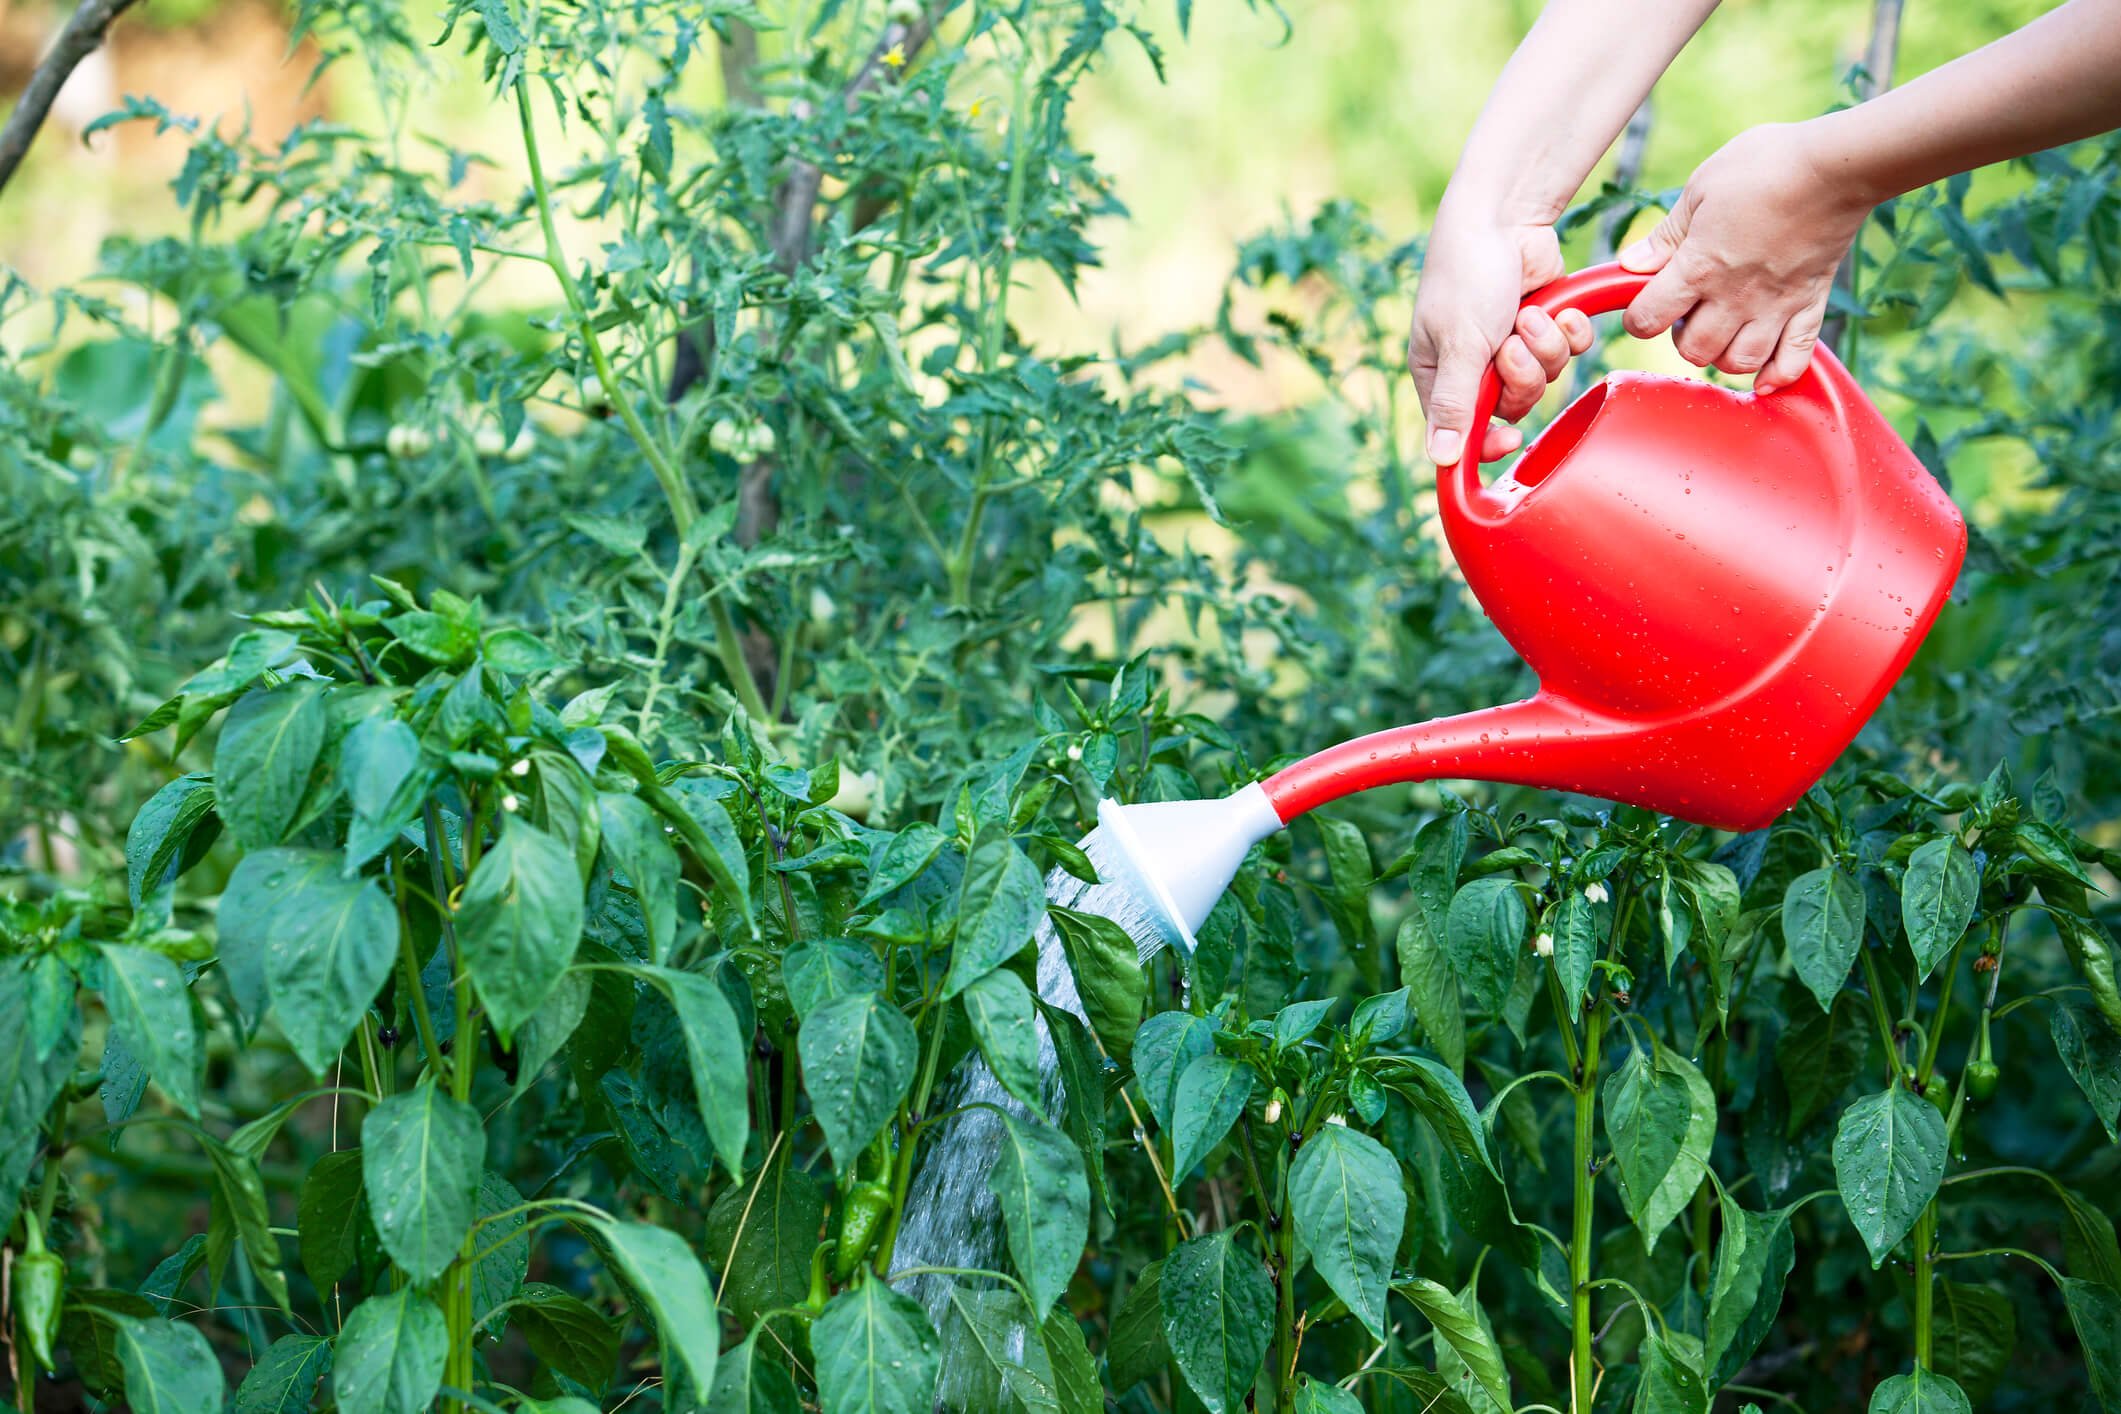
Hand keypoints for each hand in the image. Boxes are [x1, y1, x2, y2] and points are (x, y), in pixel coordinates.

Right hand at [1409, 219, 1595, 466]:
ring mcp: (1513, 345)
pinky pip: (1571, 351)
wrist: (1505, 216)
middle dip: (1522, 375)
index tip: (1509, 443)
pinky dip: (1570, 330)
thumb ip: (1455, 404)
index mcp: (1438, 375)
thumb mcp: (1459, 344)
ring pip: (1547, 378)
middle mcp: (1475, 365)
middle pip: (1513, 406)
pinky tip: (1558, 309)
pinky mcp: (1547, 325)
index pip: (1460, 433)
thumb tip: (1440, 460)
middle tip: (1511, 344)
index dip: (1487, 445)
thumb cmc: (1466, 275)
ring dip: (1546, 346)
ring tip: (1531, 313)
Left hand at [1619, 122, 1874, 391]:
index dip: (1639, 317)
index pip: (1648, 319)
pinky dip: (1777, 375)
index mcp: (1699, 266)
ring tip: (1724, 330)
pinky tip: (1764, 374)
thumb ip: (1666, 234)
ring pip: (1738, 363)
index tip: (1646, 303)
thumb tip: (1630, 265)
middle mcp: (1735, 296)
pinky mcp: (1810, 305)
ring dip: (1723, 355)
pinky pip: (1793, 361)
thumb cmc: (1764, 166)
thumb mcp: (1701, 189)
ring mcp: (1775, 306)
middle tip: (1691, 311)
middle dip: (1682, 338)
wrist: (1836, 165)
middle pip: (1693, 351)